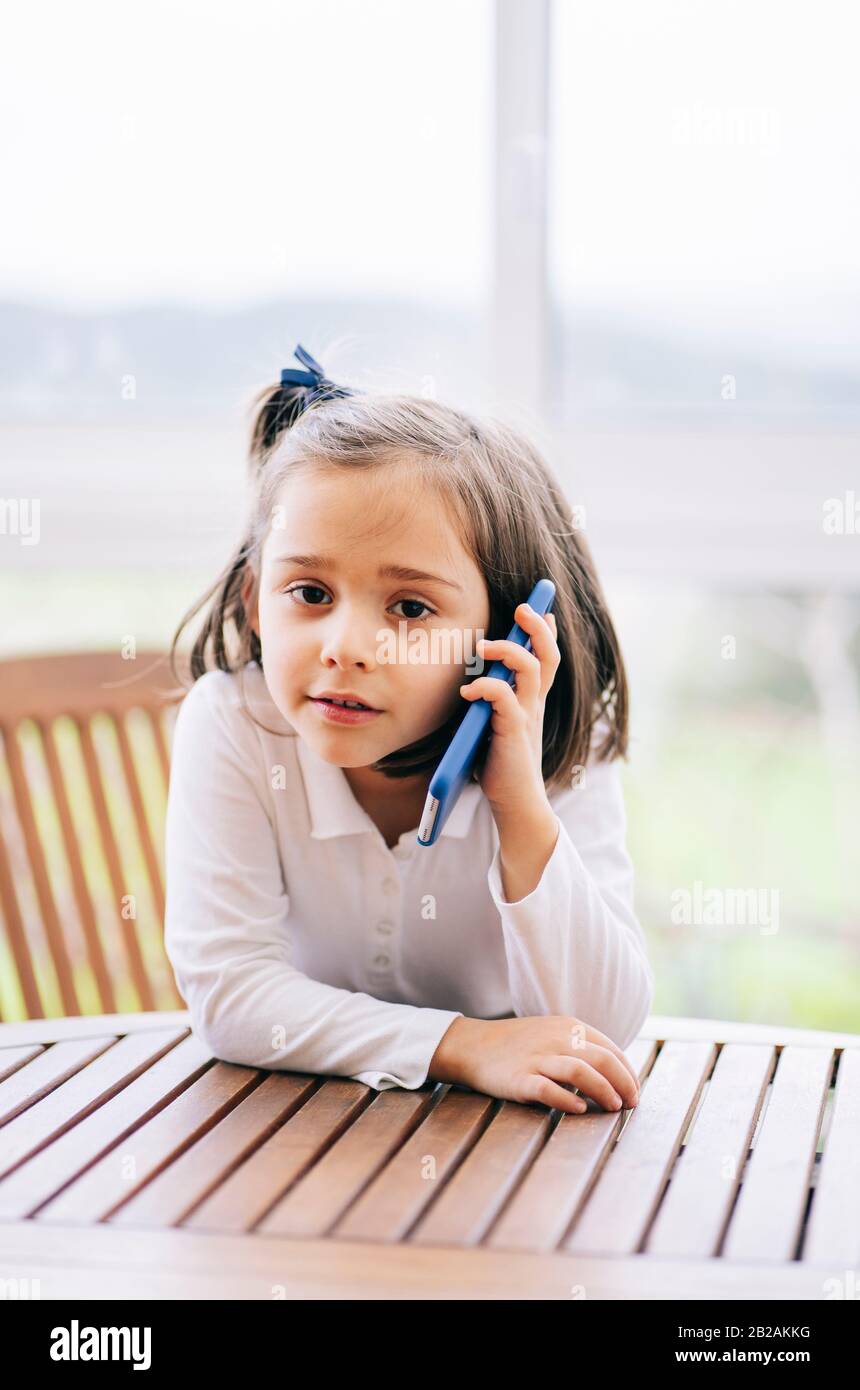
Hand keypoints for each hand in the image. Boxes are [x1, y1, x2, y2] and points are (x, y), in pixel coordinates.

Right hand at [428, 1014, 640, 1114]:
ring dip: (603, 1091)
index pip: (610, 1049)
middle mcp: (555, 1039)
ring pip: (580, 1072)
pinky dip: (567, 1101)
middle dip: (623, 1084)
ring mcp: (536, 1059)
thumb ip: (581, 1046)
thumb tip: (617, 1073)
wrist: (473, 1045)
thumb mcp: (553, 1034)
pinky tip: (578, 1110)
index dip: (628, 1073)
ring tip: (613, 1107)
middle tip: (630, 1104)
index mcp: (568, 1027)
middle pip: (601, 1060)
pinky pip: (547, 1089)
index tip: (634, 1091)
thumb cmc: (519, 1045)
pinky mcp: (519, 1078)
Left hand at [459, 604, 559, 821]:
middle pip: (548, 656)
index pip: (547, 659)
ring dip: (508, 651)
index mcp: (533, 701)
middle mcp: (535, 704)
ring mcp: (527, 716)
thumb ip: (493, 701)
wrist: (514, 803)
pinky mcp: (514, 732)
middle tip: (524, 608)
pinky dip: (486, 687)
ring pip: (531, 669)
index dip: (546, 632)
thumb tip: (473, 678)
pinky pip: (505, 699)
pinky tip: (468, 692)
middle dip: (538, 628)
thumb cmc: (501, 765)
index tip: (542, 608)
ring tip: (484, 645)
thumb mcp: (497, 724)